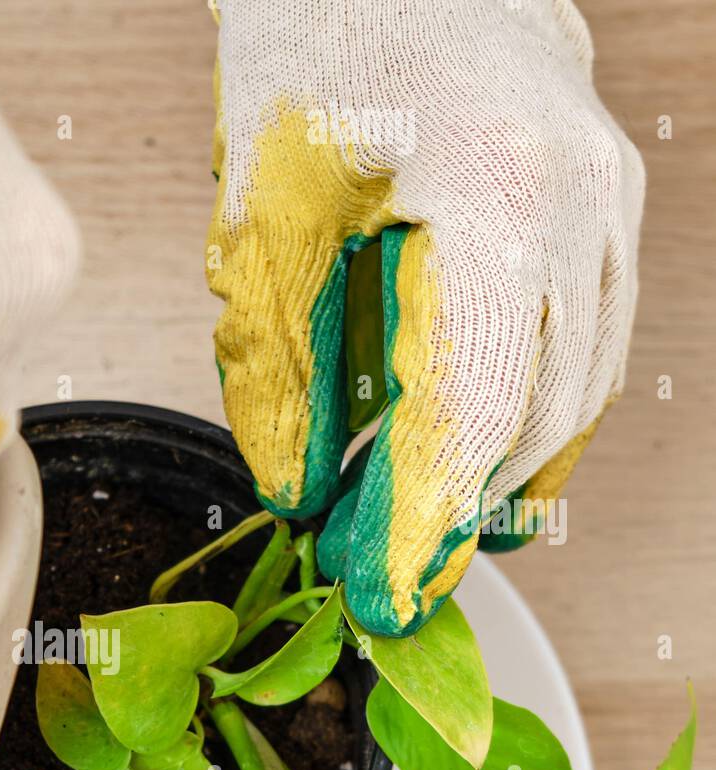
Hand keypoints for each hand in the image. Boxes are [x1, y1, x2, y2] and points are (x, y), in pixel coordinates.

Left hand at [207, 0, 642, 634]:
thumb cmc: (311, 61)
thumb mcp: (262, 229)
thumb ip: (279, 375)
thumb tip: (301, 494)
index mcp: (498, 204)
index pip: (471, 419)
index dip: (424, 528)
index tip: (381, 602)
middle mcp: (584, 207)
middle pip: (537, 422)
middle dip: (455, 516)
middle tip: (376, 571)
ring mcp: (615, 201)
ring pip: (578, 395)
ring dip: (497, 479)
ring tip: (418, 530)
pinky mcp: (610, 207)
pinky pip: (590, 349)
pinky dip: (528, 420)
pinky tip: (473, 461)